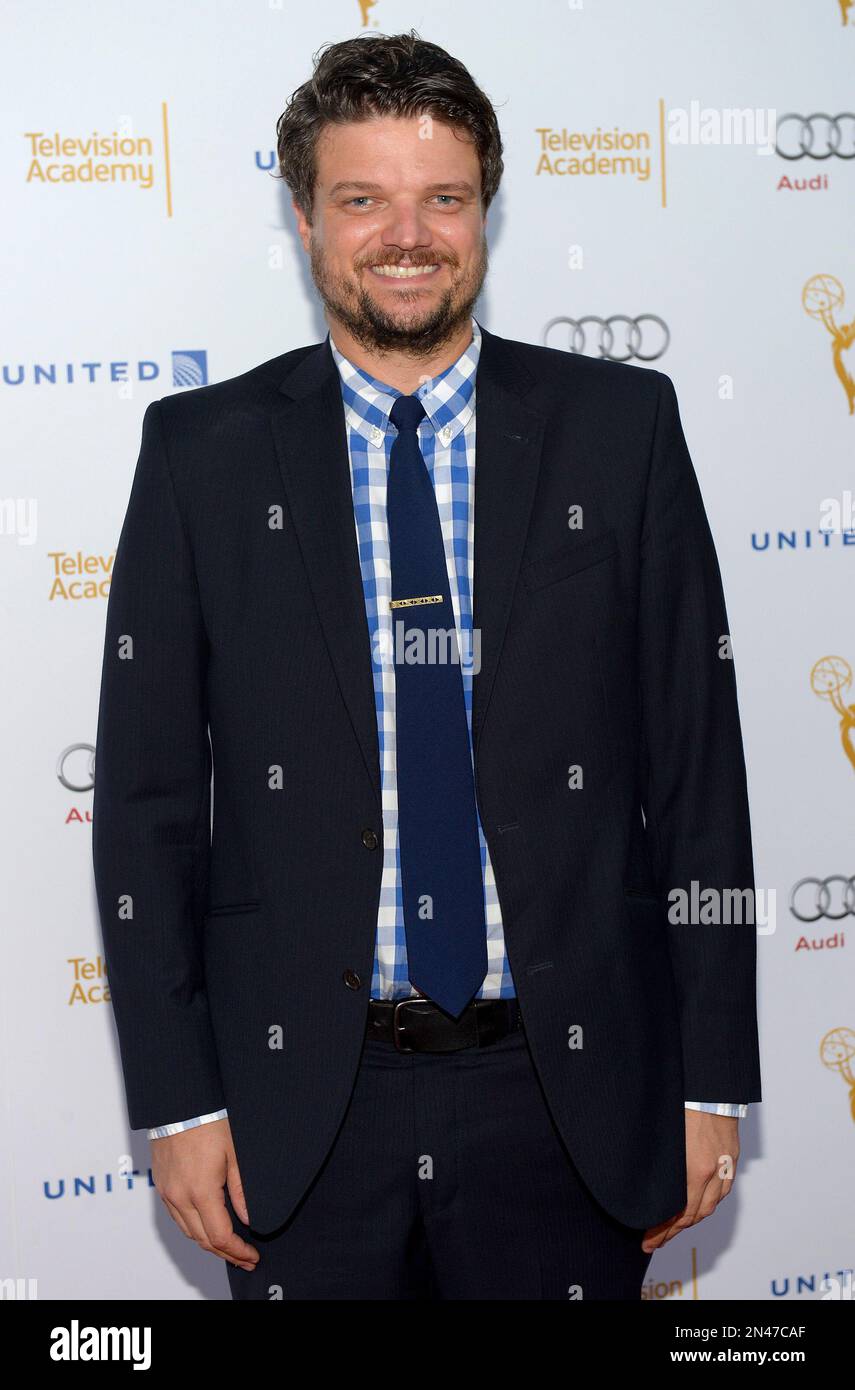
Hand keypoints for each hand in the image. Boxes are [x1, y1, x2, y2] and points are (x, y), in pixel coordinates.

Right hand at [151, 1117, 259, 1271]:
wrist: (179, 1103)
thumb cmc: (209, 1121)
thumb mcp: (235, 1154)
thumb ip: (241, 1190)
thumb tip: (247, 1219)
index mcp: (200, 1191)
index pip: (220, 1236)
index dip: (237, 1251)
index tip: (251, 1256)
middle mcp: (179, 1197)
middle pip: (202, 1240)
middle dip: (225, 1253)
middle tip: (244, 1258)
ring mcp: (167, 1193)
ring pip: (188, 1232)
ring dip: (208, 1244)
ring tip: (228, 1248)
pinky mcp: (161, 1186)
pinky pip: (177, 1218)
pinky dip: (193, 1228)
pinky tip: (206, 1227)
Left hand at [641, 1112, 738, 1253]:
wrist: (712, 1085)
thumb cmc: (684, 1101)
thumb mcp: (663, 1134)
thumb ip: (657, 1161)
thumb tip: (642, 1180)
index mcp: (693, 1169)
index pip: (677, 1213)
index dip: (661, 1230)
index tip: (647, 1241)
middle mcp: (711, 1173)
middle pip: (693, 1215)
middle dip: (673, 1232)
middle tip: (655, 1241)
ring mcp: (724, 1166)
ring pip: (710, 1206)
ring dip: (691, 1221)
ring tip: (674, 1229)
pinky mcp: (730, 1158)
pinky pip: (722, 1190)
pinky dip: (708, 1203)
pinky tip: (698, 1206)